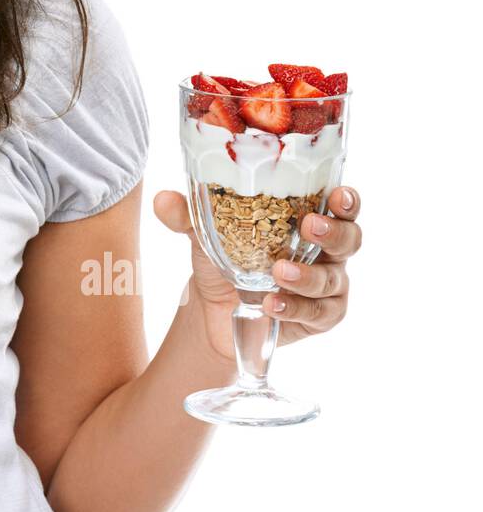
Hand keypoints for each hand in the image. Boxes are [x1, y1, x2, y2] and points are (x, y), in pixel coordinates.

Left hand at [153, 185, 360, 359]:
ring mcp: (329, 286)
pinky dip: (295, 307)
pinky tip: (271, 304)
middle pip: (350, 238)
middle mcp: (327, 251)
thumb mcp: (204, 233)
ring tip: (278, 271)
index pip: (342, 205)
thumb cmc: (223, 258)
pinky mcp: (320, 317)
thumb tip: (162, 199)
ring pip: (333, 279)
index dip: (346, 199)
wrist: (212, 310)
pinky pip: (318, 313)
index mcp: (309, 219)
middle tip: (309, 226)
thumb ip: (186, 215)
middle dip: (334, 232)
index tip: (337, 194)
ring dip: (307, 275)